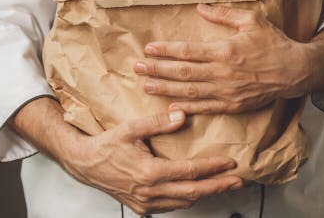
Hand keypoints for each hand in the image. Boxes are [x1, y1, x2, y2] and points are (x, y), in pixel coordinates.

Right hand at [61, 110, 243, 214]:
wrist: (85, 164)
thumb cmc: (107, 145)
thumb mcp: (131, 128)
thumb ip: (158, 122)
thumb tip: (182, 115)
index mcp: (150, 172)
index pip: (191, 172)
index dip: (213, 168)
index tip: (230, 163)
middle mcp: (150, 192)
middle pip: (193, 192)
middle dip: (218, 187)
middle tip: (237, 181)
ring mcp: (146, 203)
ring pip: (184, 202)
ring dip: (205, 194)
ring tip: (222, 185)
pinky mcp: (142, 208)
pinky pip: (171, 206)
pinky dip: (186, 198)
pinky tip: (195, 190)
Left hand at [134, 3, 310, 114]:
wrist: (295, 71)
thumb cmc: (273, 42)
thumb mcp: (251, 20)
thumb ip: (224, 14)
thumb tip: (200, 7)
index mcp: (226, 51)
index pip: (188, 51)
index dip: (166, 50)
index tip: (149, 48)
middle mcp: (223, 73)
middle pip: (183, 73)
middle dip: (157, 69)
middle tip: (137, 67)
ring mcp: (227, 92)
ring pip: (190, 92)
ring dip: (165, 89)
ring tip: (146, 85)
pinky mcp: (233, 105)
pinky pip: (205, 108)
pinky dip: (187, 108)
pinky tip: (170, 106)